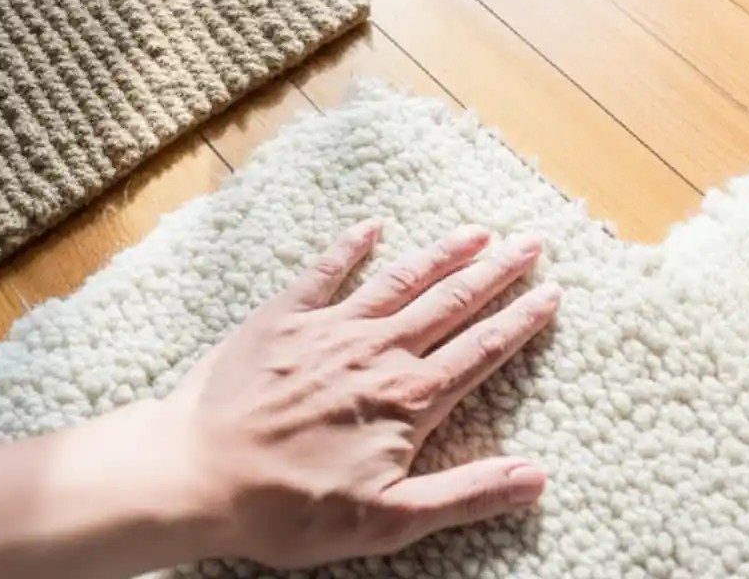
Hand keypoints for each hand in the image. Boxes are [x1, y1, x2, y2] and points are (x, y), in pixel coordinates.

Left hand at [160, 219, 561, 568]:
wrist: (198, 476)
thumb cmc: (290, 508)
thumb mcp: (389, 521)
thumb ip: (466, 495)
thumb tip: (536, 479)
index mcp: (408, 400)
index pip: (481, 351)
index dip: (520, 321)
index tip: (550, 292)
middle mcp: (376, 352)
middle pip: (450, 304)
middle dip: (495, 273)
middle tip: (530, 243)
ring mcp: (328, 329)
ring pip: (399, 281)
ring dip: (440, 254)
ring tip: (475, 232)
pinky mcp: (281, 319)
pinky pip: (323, 273)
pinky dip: (349, 248)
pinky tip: (371, 227)